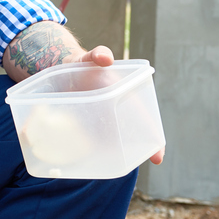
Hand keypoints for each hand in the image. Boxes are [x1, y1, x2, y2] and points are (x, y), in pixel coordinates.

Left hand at [73, 46, 164, 164]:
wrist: (61, 68)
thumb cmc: (84, 63)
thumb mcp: (91, 57)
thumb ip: (99, 54)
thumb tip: (106, 58)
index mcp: (126, 99)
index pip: (146, 122)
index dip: (154, 140)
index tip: (157, 158)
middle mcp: (117, 113)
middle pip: (131, 136)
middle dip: (134, 151)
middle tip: (130, 165)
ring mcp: (101, 121)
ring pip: (112, 142)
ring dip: (112, 154)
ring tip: (107, 164)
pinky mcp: (85, 125)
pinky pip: (91, 141)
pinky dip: (92, 150)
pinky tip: (86, 159)